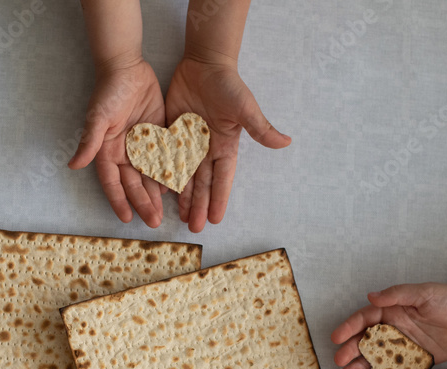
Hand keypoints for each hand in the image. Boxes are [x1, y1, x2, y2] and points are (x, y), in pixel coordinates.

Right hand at [68, 59, 166, 227]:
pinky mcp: (158, 137)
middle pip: (134, 185)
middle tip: (154, 221)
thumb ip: (89, 142)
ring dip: (157, 194)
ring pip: (151, 176)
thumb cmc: (108, 92)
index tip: (127, 218)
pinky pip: (165, 160)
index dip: (119, 201)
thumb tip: (73, 165)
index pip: (113, 183)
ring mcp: (142, 147)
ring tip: (166, 212)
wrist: (127, 68)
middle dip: (144, 203)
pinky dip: (171, 173)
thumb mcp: (98, 117)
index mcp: (108, 152)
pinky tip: (179, 188)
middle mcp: (125, 154)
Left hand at [164, 57, 290, 231]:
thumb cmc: (228, 85)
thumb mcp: (245, 108)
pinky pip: (167, 159)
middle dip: (199, 206)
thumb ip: (261, 129)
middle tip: (194, 228)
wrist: (205, 64)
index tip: (215, 220)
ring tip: (179, 218)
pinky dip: (164, 175)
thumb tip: (286, 142)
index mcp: (225, 146)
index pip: (222, 179)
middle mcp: (207, 149)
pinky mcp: (172, 134)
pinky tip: (160, 192)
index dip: (219, 199)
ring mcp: (188, 143)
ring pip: (185, 176)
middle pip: (202, 184)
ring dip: (183, 197)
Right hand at [331, 273, 446, 368]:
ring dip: (360, 366)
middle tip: (340, 362)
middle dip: (351, 351)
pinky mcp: (416, 361)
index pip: (365, 318)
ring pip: (376, 358)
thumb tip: (370, 295)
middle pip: (366, 341)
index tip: (336, 338)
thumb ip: (399, 294)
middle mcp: (394, 329)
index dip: (349, 327)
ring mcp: (404, 347)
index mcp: (394, 310)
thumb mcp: (426, 293)